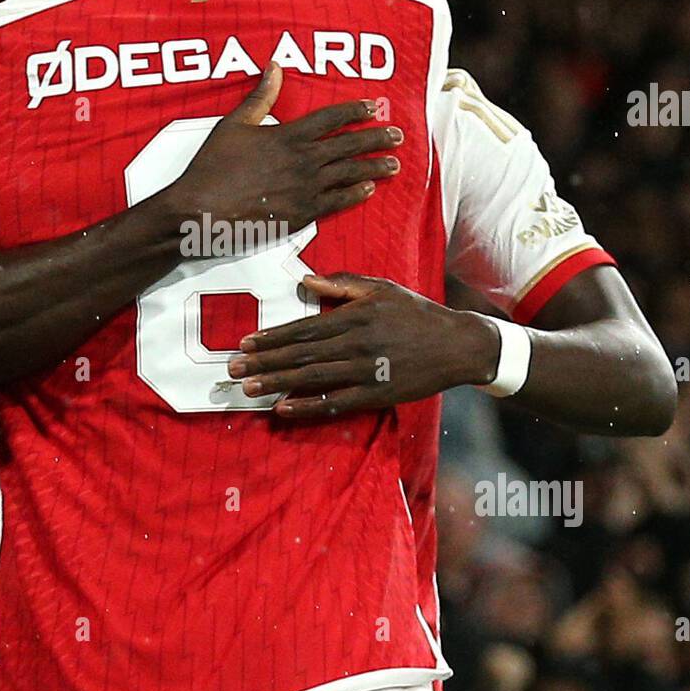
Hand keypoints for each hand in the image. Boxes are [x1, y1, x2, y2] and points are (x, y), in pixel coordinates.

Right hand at [168, 64, 402, 236]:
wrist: (201, 210)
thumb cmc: (212, 167)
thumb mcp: (233, 124)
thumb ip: (259, 96)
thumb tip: (274, 66)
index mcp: (288, 136)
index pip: (331, 118)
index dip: (355, 112)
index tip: (373, 108)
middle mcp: (303, 160)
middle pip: (349, 146)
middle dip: (376, 139)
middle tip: (397, 136)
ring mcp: (305, 188)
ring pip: (349, 174)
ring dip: (374, 168)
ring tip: (393, 164)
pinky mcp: (301, 214)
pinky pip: (337, 202)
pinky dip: (355, 195)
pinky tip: (369, 190)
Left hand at [227, 271, 499, 417]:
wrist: (456, 345)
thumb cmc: (415, 313)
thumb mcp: (381, 288)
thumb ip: (342, 284)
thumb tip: (305, 281)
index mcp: (355, 316)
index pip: (304, 328)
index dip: (272, 337)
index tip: (245, 343)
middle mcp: (356, 344)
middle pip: (301, 355)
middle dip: (264, 362)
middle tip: (233, 370)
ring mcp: (366, 372)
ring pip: (313, 379)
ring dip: (277, 384)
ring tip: (249, 388)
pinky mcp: (376, 395)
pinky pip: (336, 403)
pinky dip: (308, 407)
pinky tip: (283, 410)